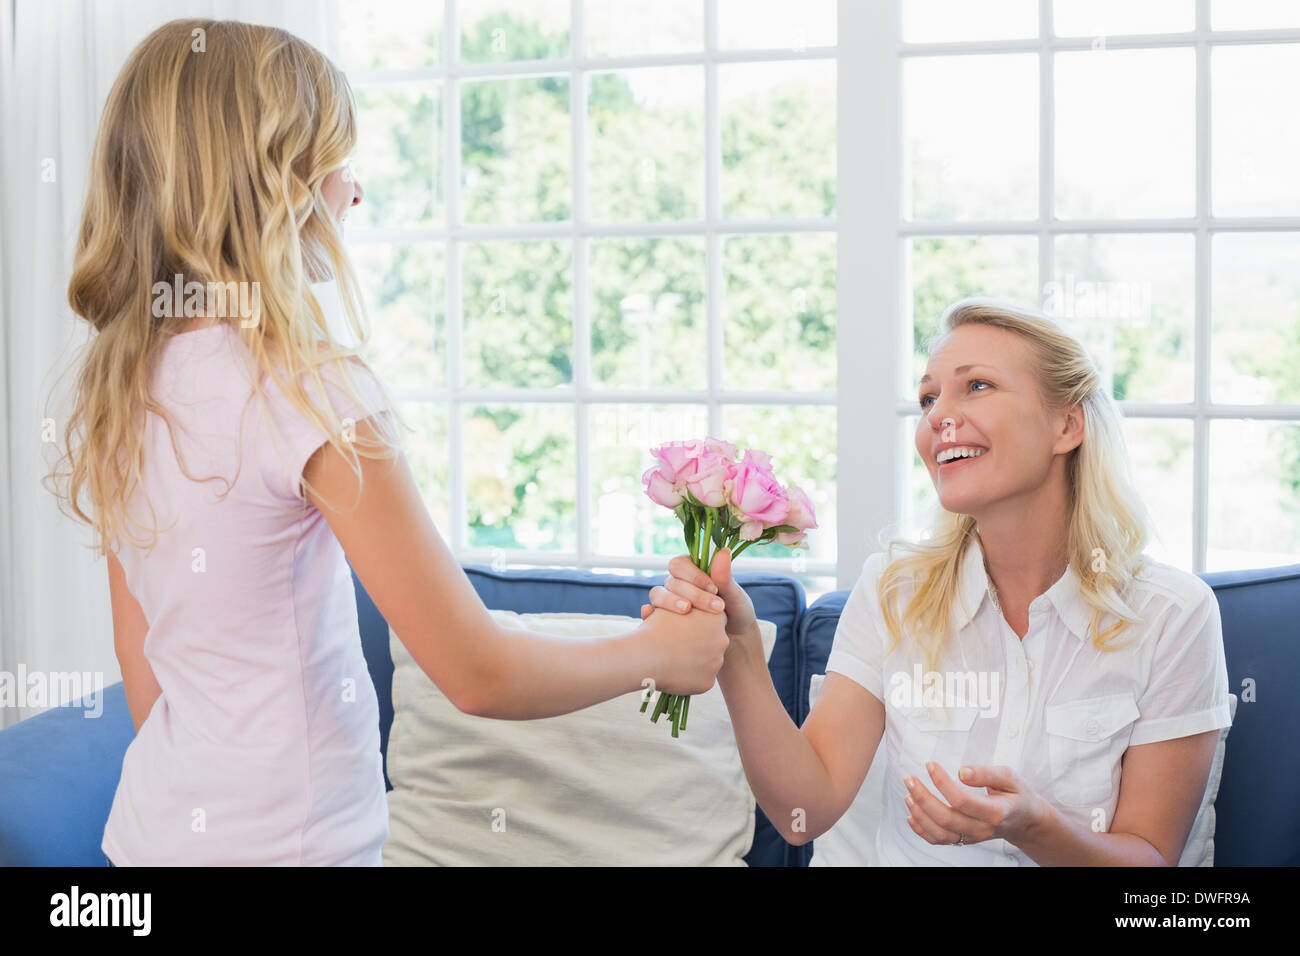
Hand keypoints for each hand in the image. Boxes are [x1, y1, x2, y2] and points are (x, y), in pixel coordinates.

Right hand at [639, 549, 758, 640]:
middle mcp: (677, 584)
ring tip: (687, 610)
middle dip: (692, 593)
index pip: (680, 565)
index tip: (714, 589)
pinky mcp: (663, 620)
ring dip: (670, 601)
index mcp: (692, 571)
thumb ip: (725, 576)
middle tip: (714, 607)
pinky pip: (650, 616)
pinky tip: (652, 617)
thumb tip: (723, 551)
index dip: (694, 575)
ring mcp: (668, 602)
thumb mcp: (734, 595)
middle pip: (671, 581)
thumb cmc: (735, 612)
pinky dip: (648, 615)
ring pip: (658, 595)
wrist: (735, 638)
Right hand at [642, 604, 729, 696]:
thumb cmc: (655, 628)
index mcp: (715, 618)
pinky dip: (691, 677)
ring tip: (674, 660)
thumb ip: (685, 605)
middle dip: (701, 643)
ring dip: (696, 661)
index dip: (699, 623)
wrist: (645, 656)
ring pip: (709, 662)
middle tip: (680, 645)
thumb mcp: (671, 608)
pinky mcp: (708, 682)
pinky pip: (701, 679)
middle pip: (715, 641)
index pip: (715, 620)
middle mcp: (722, 640)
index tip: (684, 627)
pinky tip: (675, 673)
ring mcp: (716, 663)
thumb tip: (685, 606)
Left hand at [902, 762, 1047, 847]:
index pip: (962, 801)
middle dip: (923, 798)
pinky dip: (921, 830)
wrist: (1025, 820)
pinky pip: (939, 841)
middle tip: (910, 779)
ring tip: (908, 794)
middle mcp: (982, 828)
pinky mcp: (963, 839)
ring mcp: (972, 837)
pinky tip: (911, 815)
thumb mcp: (1010, 777)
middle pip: (946, 819)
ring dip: (919, 814)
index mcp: (995, 812)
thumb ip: (987, 773)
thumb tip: (962, 772)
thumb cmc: (1017, 796)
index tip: (930, 765)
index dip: (942, 782)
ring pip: (940, 833)